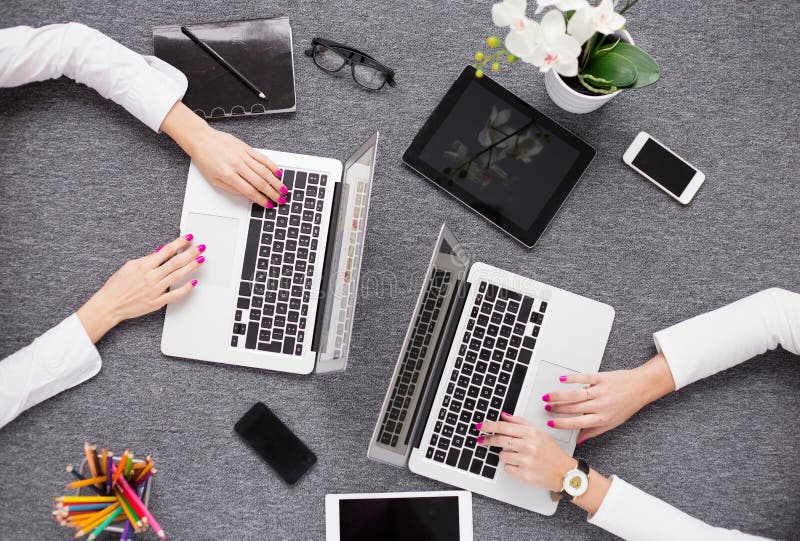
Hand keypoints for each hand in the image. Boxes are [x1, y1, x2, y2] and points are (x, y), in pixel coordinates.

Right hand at [77, 234, 204, 342]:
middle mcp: (151, 277)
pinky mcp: (157, 302)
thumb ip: (147, 259)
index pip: (166, 251)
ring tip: (201, 260)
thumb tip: (161, 252)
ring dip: (191, 266)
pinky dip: (185, 288)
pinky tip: (194, 282)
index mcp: (144, 266)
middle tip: (201, 247)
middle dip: (190, 253)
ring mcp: (155, 290)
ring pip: (177, 275)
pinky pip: (174, 295)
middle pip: (175, 262)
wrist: (109, 305)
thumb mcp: (129, 266)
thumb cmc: (117, 285)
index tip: (189, 237)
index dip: (179, 243)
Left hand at [160, 101, 286, 206]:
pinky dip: (271, 166)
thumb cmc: (205, 159)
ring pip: (264, 171)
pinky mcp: (246, 148)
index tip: (269, 204)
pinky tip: (277, 172)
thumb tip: (247, 195)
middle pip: (260, 182)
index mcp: (228, 175)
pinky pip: (262, 158)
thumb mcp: (214, 180)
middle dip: (272, 193)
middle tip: (281, 199)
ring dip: (275, 182)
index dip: (262, 200)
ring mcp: (243, 155)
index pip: (250, 191)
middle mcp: (237, 165)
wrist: (201, 139)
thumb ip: (232, 189)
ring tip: (283, 189)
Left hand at [476, 412, 575, 491]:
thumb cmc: (551, 452)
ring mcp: (526, 461)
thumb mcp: (539, 432)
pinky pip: (507, 468)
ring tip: (518, 456)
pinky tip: (521, 465)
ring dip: (505, 455)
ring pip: (502, 455)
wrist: (564, 472)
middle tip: (482, 440)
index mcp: (531, 433)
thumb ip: (520, 422)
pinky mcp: (524, 474)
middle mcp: (528, 446)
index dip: (490, 425)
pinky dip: (510, 466)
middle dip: (488, 440)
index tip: (480, 426)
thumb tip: (504, 416)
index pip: (504, 427)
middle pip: (499, 440)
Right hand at [543, 354, 675, 443]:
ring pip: (575, 394)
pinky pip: (584, 378)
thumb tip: (579, 439)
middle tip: (546, 407)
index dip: (562, 423)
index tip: (551, 422)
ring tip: (548, 396)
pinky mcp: (601, 378)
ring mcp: (601, 391)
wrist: (641, 387)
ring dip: (559, 395)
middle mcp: (601, 405)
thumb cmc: (627, 405)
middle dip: (557, 408)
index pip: (577, 422)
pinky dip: (572, 378)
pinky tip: (562, 379)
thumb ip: (594, 431)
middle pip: (573, 407)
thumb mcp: (613, 423)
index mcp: (602, 418)